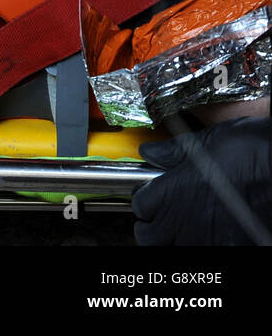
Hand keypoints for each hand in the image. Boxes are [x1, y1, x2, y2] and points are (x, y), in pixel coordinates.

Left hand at [133, 116, 271, 244]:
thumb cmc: (253, 152)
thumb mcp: (207, 141)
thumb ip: (173, 152)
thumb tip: (151, 151)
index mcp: (171, 193)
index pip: (140, 205)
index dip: (147, 198)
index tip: (155, 194)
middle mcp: (185, 222)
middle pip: (150, 236)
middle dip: (154, 227)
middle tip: (165, 217)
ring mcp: (209, 240)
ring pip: (177, 249)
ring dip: (178, 239)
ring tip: (190, 227)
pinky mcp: (236, 249)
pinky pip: (211, 253)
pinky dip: (211, 244)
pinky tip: (218, 233)